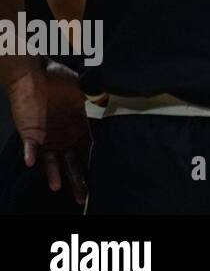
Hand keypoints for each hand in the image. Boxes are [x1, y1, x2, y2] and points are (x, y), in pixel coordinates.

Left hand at [5, 61, 88, 202]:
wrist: (32, 74)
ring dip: (53, 174)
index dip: (94, 163)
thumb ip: (98, 97)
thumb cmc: (59, 77)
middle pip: (72, 163)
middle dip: (78, 180)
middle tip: (82, 196)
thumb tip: (117, 99)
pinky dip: (31, 155)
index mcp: (80, 127)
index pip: (89, 149)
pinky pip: (31, 149)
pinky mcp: (30, 135)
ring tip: (57, 186)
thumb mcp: (85, 87)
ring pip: (52, 162)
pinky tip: (31, 162)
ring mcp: (47, 138)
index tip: (102, 176)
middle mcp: (65, 137)